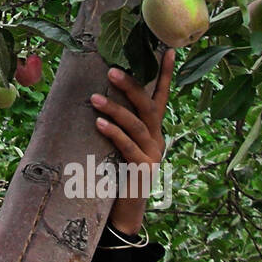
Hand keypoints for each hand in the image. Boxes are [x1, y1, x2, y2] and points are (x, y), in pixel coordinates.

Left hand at [89, 49, 174, 235]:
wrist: (124, 211)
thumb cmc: (116, 171)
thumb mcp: (120, 143)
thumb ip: (117, 122)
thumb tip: (96, 93)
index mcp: (154, 130)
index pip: (161, 96)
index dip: (165, 74)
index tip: (167, 49)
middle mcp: (157, 139)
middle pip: (149, 107)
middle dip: (132, 87)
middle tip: (111, 70)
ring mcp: (152, 155)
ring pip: (137, 125)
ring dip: (115, 109)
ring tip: (94, 99)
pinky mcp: (142, 170)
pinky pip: (127, 147)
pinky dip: (113, 133)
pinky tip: (99, 123)